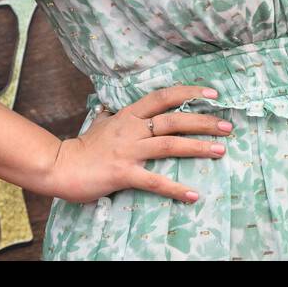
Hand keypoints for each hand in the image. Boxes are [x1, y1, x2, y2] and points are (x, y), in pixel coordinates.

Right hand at [46, 85, 234, 204]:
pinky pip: (154, 181)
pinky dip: (175, 189)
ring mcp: (128, 151)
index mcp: (129, 115)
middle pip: (173, 119)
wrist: (59, 167)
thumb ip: (109, 116)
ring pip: (169, 145)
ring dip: (198, 148)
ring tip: (220, 150)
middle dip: (203, 121)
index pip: (163, 96)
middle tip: (228, 125)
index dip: (189, 91)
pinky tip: (193, 195)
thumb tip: (108, 107)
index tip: (213, 93)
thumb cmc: (81, 148)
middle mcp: (131, 129)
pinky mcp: (124, 174)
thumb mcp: (99, 124)